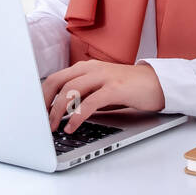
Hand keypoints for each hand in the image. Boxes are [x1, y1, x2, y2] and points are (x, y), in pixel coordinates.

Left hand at [41, 60, 165, 133]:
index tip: (36, 112)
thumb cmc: (129, 88)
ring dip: (58, 111)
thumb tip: (61, 112)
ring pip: (70, 91)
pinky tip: (71, 126)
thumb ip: (84, 94)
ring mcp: (104, 76)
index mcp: (86, 67)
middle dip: (45, 102)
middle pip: (58, 81)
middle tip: (39, 120)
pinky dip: (77, 116)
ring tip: (53, 127)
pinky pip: (90, 102)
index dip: (42, 95)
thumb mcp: (102, 88)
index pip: (56, 78)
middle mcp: (92, 68)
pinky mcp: (115, 88)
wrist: (159, 83)